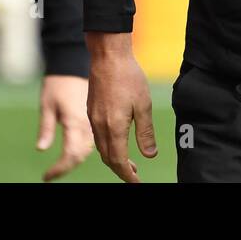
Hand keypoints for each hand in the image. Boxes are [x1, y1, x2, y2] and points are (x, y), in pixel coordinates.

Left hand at [36, 74, 92, 180]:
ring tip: (63, 169)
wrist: (74, 65)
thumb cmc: (58, 83)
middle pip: (81, 156)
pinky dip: (84, 151)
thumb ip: (46, 128)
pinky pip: (92, 141)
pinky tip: (76, 155)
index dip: (59, 168)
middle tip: (52, 175)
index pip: (70, 155)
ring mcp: (93, 122)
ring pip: (88, 150)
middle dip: (67, 167)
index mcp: (75, 123)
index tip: (46, 176)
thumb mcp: (47, 104)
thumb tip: (41, 149)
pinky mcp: (95, 119)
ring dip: (77, 161)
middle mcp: (88, 125)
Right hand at [85, 32, 157, 181]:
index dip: (127, 175)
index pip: (118, 161)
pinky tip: (118, 141)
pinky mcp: (91, 110)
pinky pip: (97, 136)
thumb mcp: (144, 106)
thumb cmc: (129, 78)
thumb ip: (145, 132)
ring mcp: (93, 118)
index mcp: (113, 127)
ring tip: (129, 161)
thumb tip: (149, 155)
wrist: (108, 56)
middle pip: (107, 158)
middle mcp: (99, 126)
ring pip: (101, 148)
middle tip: (134, 175)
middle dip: (120, 170)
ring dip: (113, 158)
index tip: (136, 183)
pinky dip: (108, 145)